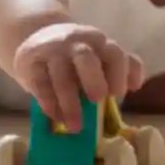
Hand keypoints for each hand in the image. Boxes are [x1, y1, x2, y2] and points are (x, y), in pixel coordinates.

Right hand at [12, 23, 144, 132]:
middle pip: (86, 57)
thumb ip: (115, 69)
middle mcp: (76, 42)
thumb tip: (134, 86)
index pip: (113, 53)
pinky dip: (49, 102)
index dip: (119, 73)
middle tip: (97, 100)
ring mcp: (52, 50)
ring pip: (61, 73)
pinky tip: (55, 117)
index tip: (118, 94)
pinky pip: (40, 82)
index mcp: (98, 43)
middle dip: (94, 79)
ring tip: (75, 126)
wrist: (37, 37)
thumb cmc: (74, 57)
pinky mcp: (30, 61)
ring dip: (69, 102)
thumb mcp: (97, 56)